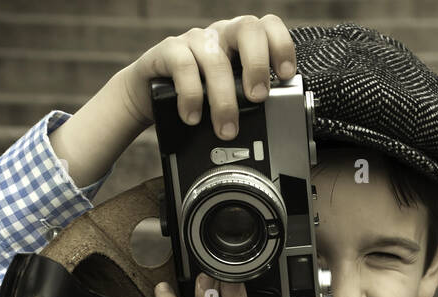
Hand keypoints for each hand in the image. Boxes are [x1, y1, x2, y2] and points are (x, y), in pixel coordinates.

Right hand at [121, 14, 297, 137]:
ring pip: (216, 57)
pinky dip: (191, 95)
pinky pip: (183, 65)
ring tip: (226, 128)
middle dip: (257, 64)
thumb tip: (274, 126)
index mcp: (242, 43)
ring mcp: (194, 40)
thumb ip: (250, 102)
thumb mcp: (230, 97)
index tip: (285, 75)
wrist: (152, 96)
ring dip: (224, 98)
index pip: (268, 27)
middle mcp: (221, 35)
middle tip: (257, 97)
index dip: (281, 46)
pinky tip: (193, 116)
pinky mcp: (168, 51)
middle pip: (247, 28)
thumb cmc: (199, 96)